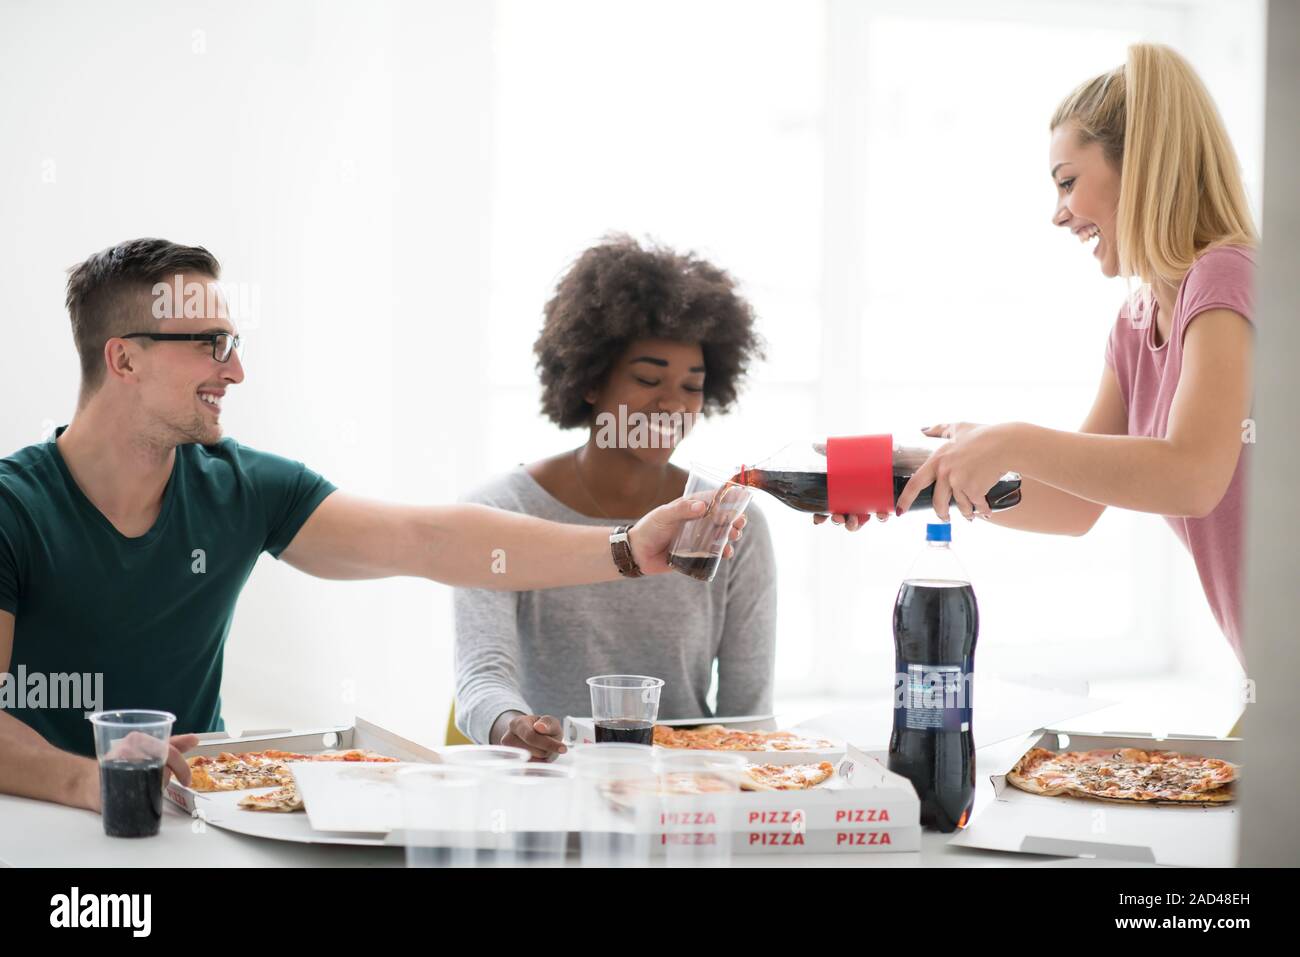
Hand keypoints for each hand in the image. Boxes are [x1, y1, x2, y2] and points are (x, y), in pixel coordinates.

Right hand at [90, 732, 200, 810]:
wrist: (87, 782)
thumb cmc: (121, 764)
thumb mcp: (146, 749)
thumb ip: (171, 744)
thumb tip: (194, 739)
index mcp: (137, 738)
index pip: (169, 752)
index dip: (181, 768)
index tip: (187, 781)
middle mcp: (127, 749)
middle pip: (162, 770)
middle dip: (163, 780)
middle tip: (160, 785)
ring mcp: (117, 767)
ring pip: (152, 783)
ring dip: (151, 788)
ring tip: (140, 786)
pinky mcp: (111, 785)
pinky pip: (138, 795)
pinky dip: (141, 798)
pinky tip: (135, 797)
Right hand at [496, 713, 565, 761]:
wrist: (528, 736)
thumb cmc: (541, 730)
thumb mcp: (549, 722)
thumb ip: (548, 722)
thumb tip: (540, 727)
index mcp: (517, 724)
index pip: (531, 737)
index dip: (548, 744)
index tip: (563, 749)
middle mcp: (507, 739)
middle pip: (535, 752)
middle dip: (547, 750)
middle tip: (548, 745)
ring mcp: (507, 754)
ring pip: (533, 763)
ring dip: (543, 759)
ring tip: (541, 750)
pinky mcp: (510, 767)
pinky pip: (529, 772)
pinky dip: (538, 768)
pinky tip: (539, 760)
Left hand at [627, 496, 745, 573]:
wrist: (637, 554)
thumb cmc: (649, 529)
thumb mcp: (664, 515)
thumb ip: (682, 509)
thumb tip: (703, 506)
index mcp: (690, 507)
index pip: (713, 499)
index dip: (729, 497)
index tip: (743, 496)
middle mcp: (697, 521)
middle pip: (722, 517)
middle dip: (734, 518)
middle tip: (740, 522)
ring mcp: (698, 537)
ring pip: (722, 534)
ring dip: (732, 534)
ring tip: (734, 536)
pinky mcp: (697, 554)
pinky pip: (714, 552)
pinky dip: (724, 552)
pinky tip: (727, 553)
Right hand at [808, 440, 890, 531]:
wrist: (897, 455)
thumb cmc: (868, 455)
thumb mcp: (849, 452)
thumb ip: (831, 451)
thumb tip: (813, 446)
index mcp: (842, 492)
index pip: (828, 508)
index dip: (821, 517)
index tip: (818, 520)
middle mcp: (854, 499)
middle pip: (842, 517)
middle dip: (838, 521)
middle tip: (838, 517)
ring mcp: (868, 502)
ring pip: (859, 521)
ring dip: (854, 524)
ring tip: (854, 519)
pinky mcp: (884, 501)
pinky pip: (881, 515)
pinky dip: (880, 516)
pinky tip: (880, 514)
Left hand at [897, 423, 1011, 520]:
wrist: (1006, 444)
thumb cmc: (983, 435)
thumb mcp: (958, 427)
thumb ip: (939, 430)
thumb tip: (924, 430)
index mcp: (937, 460)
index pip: (915, 483)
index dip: (906, 499)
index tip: (900, 511)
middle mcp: (945, 473)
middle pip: (938, 502)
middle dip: (942, 514)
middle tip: (945, 517)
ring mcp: (960, 483)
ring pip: (960, 506)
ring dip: (967, 513)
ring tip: (971, 514)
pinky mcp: (975, 490)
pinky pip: (977, 506)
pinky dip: (982, 510)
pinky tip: (986, 511)